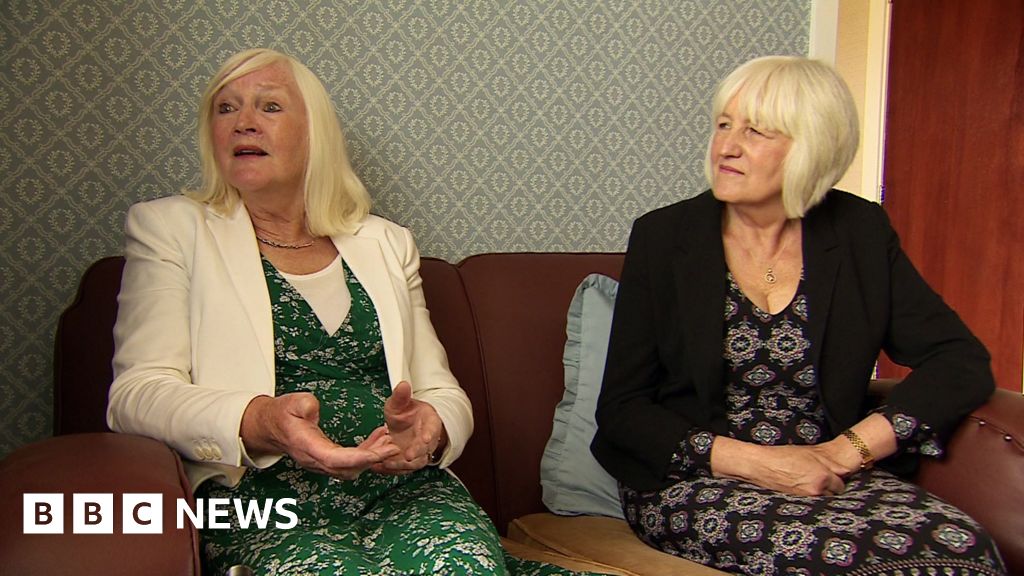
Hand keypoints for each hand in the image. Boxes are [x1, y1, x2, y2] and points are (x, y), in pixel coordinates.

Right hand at [241, 393, 399, 479]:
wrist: (269, 426)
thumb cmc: (280, 415)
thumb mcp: (291, 402)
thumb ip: (304, 405)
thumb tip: (314, 408)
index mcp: (307, 446)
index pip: (335, 459)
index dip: (359, 458)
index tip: (379, 453)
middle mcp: (315, 459)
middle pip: (348, 469)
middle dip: (373, 460)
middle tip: (394, 447)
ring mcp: (320, 462)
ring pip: (351, 468)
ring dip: (372, 458)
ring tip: (390, 442)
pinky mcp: (326, 459)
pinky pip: (350, 461)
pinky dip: (366, 453)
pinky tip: (378, 439)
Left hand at [373, 381, 445, 474]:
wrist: (405, 425)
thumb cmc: (406, 413)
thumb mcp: (399, 403)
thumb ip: (401, 396)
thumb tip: (403, 385)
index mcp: (430, 423)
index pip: (433, 429)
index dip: (429, 434)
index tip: (425, 438)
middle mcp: (427, 440)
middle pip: (425, 449)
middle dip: (417, 453)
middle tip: (407, 456)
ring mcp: (419, 453)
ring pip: (415, 463)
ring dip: (402, 465)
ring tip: (387, 463)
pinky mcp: (408, 462)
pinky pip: (403, 469)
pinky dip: (392, 469)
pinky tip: (379, 466)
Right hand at [745, 444, 848, 495]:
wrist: (761, 465)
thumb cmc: (783, 456)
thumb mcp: (809, 453)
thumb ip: (830, 463)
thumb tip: (845, 471)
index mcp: (822, 477)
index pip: (840, 485)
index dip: (836, 480)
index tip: (832, 476)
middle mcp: (816, 490)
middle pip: (832, 495)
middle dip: (829, 488)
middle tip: (821, 478)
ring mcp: (806, 498)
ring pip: (821, 499)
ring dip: (819, 493)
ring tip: (810, 482)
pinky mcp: (797, 502)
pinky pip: (810, 502)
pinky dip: (809, 496)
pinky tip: (801, 486)